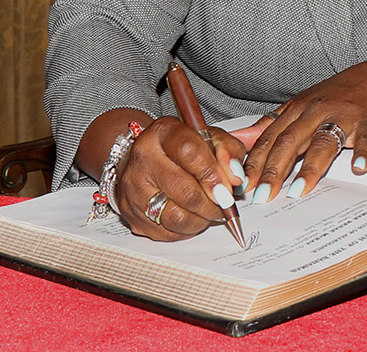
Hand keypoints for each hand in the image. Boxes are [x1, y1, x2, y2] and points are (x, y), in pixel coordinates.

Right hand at [114, 116, 246, 241]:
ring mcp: (132, 189)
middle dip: (213, 203)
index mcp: (163, 133)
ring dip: (202, 219)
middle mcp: (143, 159)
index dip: (213, 174)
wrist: (148, 159)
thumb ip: (229, 151)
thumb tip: (236, 178)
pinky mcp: (130, 215)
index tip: (228, 189)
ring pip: (176, 217)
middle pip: (185, 191)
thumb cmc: (183, 148)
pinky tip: (194, 218)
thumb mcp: (211, 137)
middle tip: (225, 204)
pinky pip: (166, 233)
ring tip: (211, 211)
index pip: (190, 153)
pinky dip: (186, 230)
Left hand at [239, 56, 366, 202]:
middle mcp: (318, 111)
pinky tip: (358, 168)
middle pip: (291, 141)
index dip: (255, 163)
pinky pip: (366, 139)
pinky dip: (363, 153)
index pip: (270, 138)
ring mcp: (346, 116)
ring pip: (324, 141)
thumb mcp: (303, 103)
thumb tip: (239, 138)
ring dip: (310, 167)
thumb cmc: (343, 92)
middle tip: (262, 196)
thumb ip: (272, 123)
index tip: (241, 186)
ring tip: (299, 190)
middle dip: (274, 170)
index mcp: (299, 109)